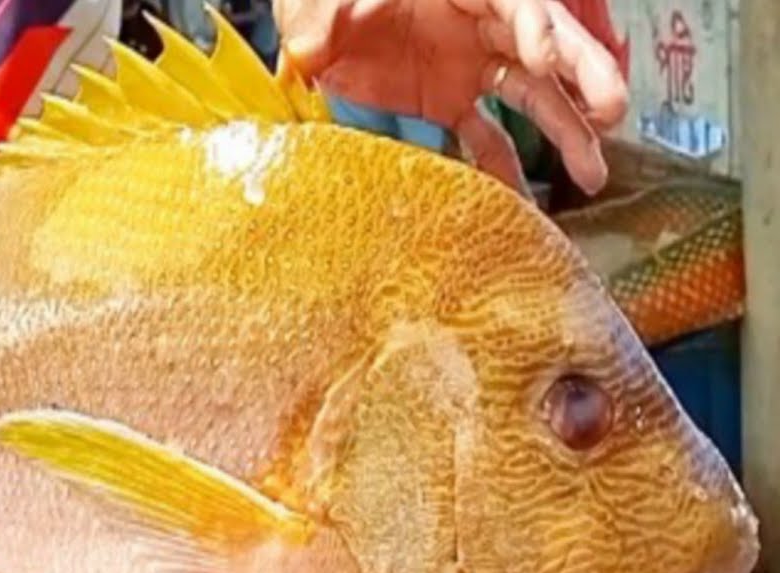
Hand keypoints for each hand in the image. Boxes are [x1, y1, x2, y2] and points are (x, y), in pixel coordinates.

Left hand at [274, 0, 628, 194]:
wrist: (311, 21)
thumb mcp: (324, 0)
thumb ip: (322, 20)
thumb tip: (311, 50)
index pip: (513, 0)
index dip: (535, 25)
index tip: (545, 57)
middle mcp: (476, 23)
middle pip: (542, 46)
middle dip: (581, 76)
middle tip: (613, 110)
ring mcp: (466, 63)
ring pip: (529, 93)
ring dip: (565, 131)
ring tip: (592, 173)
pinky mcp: (448, 99)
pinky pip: (484, 134)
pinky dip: (501, 166)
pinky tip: (523, 201)